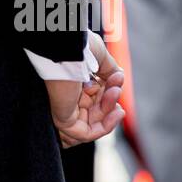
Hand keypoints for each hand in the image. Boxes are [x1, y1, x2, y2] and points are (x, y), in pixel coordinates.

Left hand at [47, 30, 125, 148]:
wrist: (65, 48)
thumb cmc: (77, 47)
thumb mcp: (100, 58)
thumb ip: (110, 71)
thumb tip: (118, 80)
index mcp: (73, 83)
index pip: (94, 99)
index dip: (110, 93)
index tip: (118, 78)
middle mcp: (67, 97)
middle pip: (96, 112)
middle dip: (111, 101)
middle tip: (116, 87)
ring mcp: (65, 109)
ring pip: (94, 123)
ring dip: (110, 111)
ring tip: (114, 93)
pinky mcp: (63, 119)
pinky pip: (86, 134)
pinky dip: (105, 126)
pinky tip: (116, 112)